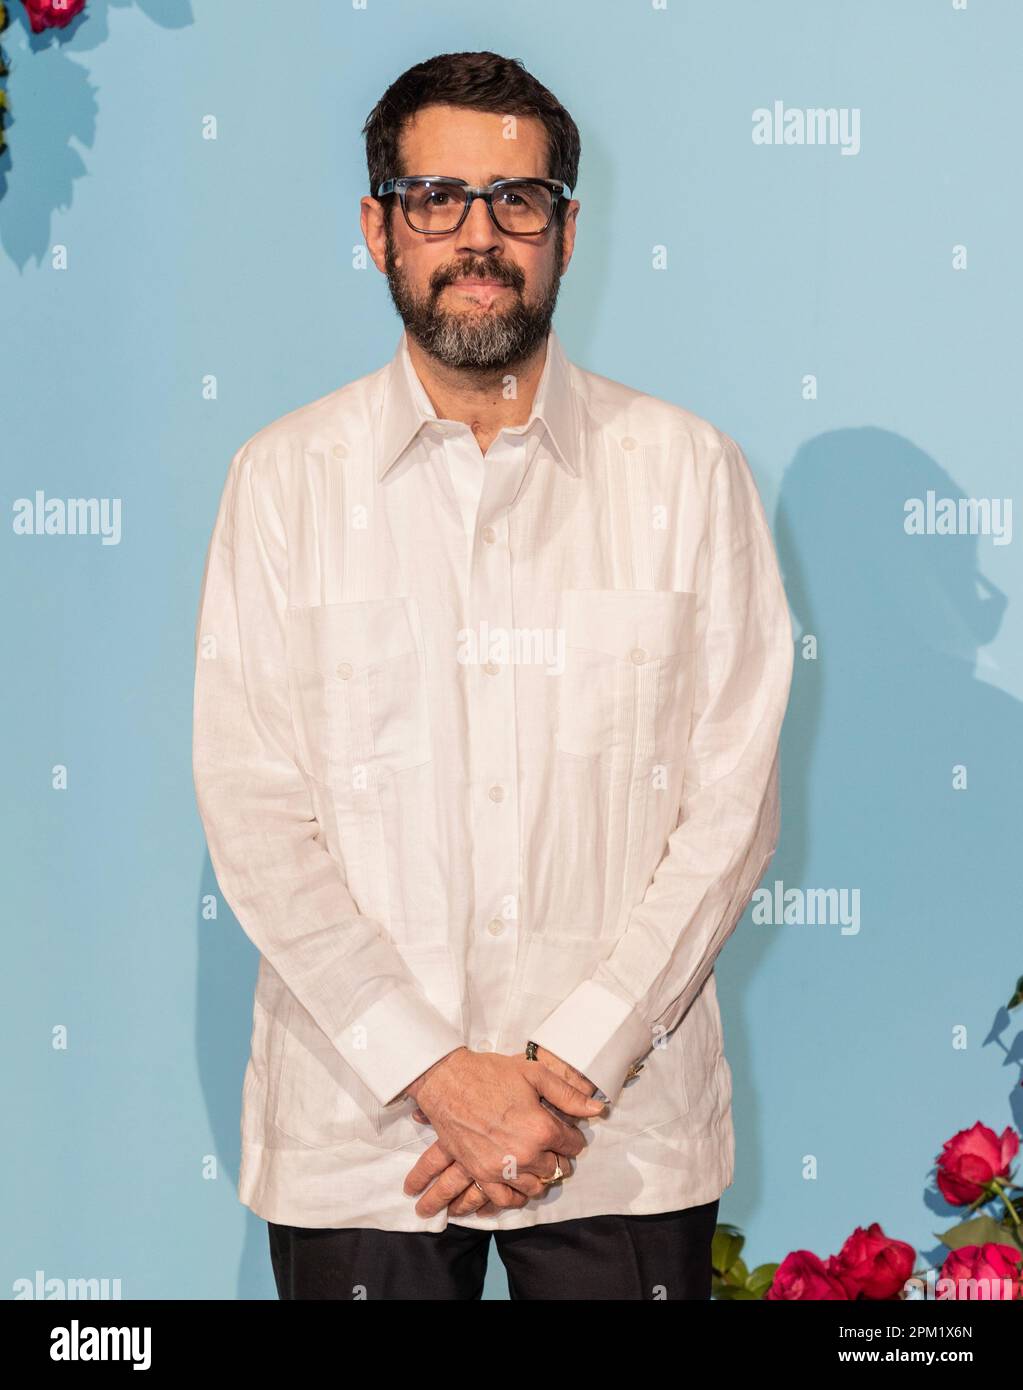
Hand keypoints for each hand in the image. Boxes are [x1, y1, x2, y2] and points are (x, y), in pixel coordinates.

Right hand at [400, 1046, 605, 1218]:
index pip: (573, 1145)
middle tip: (552, 1146)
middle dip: (558, 1157)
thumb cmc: (491, 1073)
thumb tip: (598, 1109)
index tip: (566, 1131)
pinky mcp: (481, 1174)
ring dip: (540, 1177)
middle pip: (556, 1168)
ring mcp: (502, 1168)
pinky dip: (516, 1196)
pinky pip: (506, 1199)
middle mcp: (525, 1154)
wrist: (448, 1082)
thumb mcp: (534, 1074)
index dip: (572, 1137)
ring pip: (535, 1187)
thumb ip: (568, 1095)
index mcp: (541, 1128)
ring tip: (536, 1162)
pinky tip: (519, 1184)